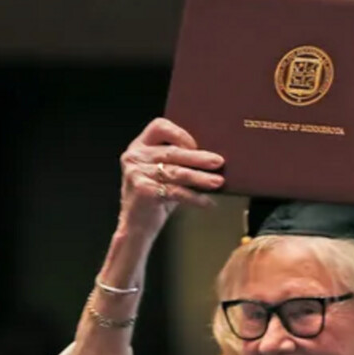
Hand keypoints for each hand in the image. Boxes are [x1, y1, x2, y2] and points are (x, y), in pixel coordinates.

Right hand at [119, 118, 225, 236]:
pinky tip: (207, 202)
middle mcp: (135, 157)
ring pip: (175, 172)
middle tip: (218, 162)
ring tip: (218, 182)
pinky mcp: (143, 191)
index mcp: (139, 146)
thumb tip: (213, 158)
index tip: (197, 145)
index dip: (180, 134)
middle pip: (172, 152)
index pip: (159, 127)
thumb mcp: (163, 174)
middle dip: (198, 158)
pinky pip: (175, 192)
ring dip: (200, 177)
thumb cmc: (154, 198)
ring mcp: (136, 173)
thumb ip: (178, 162)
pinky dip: (194, 197)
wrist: (136, 227)